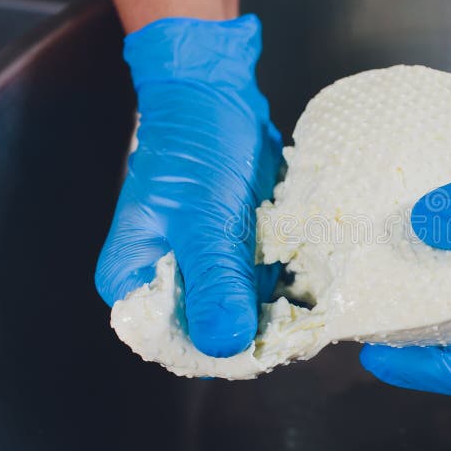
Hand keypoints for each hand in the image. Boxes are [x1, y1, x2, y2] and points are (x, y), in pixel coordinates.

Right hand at [95, 15, 281, 356]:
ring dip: (277, 307)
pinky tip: (313, 276)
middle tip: (305, 320)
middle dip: (256, 329)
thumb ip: (214, 280)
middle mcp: (166, 281)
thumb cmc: (196, 149)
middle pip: (210, 330)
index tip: (268, 346)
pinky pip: (260, 284)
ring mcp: (202, 267)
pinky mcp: (233, 252)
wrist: (215, 97)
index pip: (172, 342)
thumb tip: (226, 345)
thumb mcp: (205, 217)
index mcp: (134, 279)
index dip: (219, 353)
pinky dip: (285, 282)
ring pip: (241, 309)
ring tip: (316, 297)